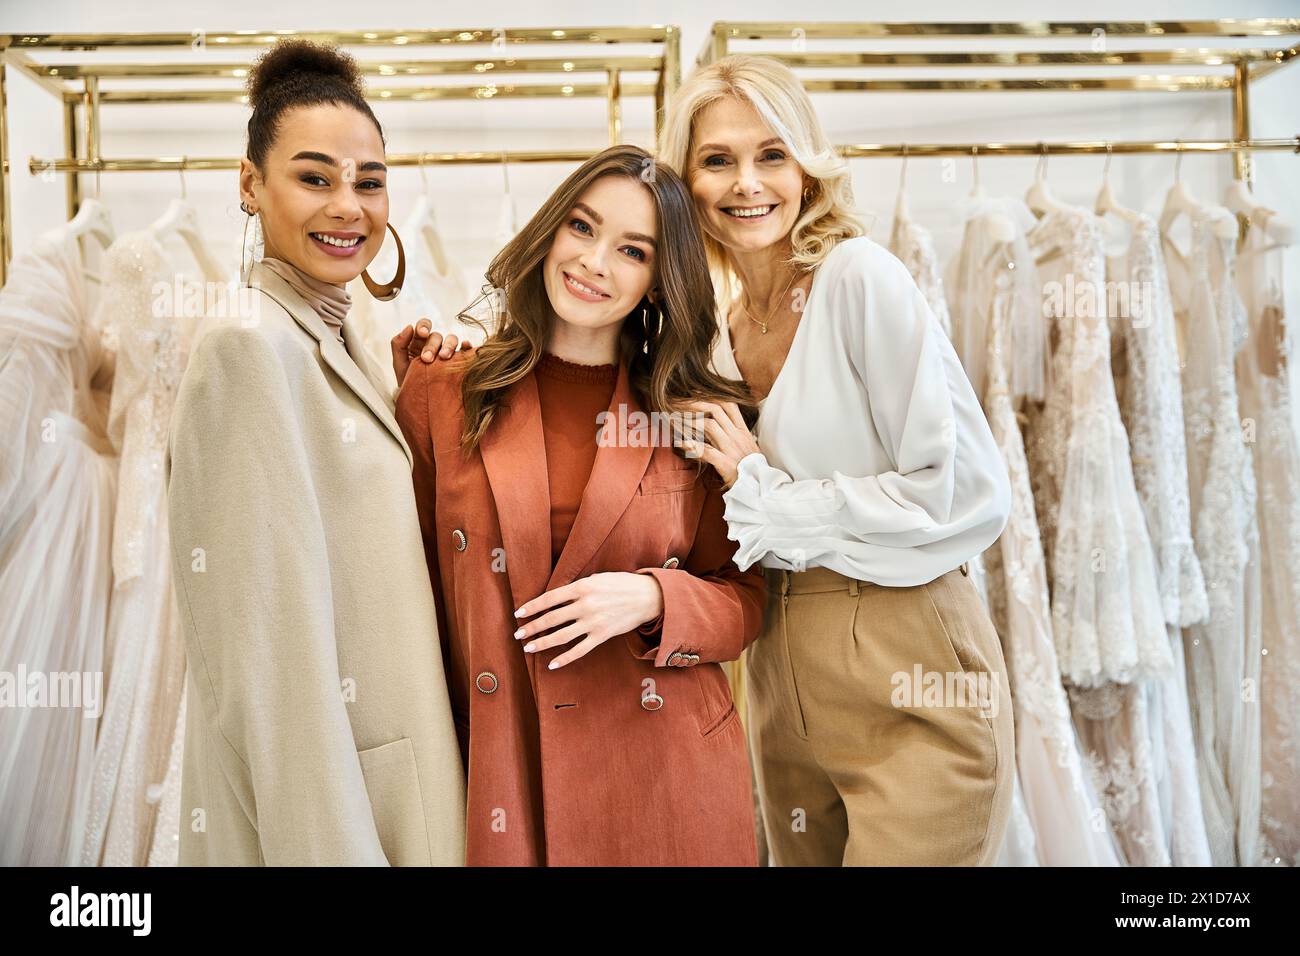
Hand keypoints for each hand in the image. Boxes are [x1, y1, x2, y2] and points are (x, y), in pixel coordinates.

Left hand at [390, 319, 472, 384]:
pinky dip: (467, 347)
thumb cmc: (409, 383)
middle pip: (436, 336)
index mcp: (419, 342)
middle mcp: (435, 345)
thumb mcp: (399, 365)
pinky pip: (466, 350)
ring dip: (448, 346)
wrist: (420, 403)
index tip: (422, 333)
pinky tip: (465, 347)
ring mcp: (448, 353)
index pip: (423, 327)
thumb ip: (398, 345)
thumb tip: (409, 327)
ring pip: (452, 340)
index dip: (423, 326)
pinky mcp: (459, 361)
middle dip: (431, 345)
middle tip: (427, 359)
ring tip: (444, 357)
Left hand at [512, 572, 664, 668]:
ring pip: (561, 636)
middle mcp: (585, 605)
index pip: (549, 599)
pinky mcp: (602, 635)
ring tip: (528, 648)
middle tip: (517, 634)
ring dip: (542, 643)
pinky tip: (552, 663)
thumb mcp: (597, 578)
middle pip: (551, 619)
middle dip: (532, 627)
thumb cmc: (621, 584)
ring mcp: (593, 622)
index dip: (532, 607)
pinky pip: (579, 650)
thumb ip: (577, 587)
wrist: (647, 596)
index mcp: (582, 587)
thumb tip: (556, 597)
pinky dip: (564, 658)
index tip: (519, 614)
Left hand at [677, 400, 759, 488]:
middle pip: (715, 410)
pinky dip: (692, 446)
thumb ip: (734, 435)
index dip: (710, 396)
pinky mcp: (726, 463)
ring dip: (689, 421)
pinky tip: (680, 443)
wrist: (762, 488)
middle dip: (693, 403)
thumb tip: (715, 426)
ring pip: (709, 425)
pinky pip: (707, 451)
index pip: (728, 405)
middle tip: (675, 402)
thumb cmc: (753, 469)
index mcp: (743, 431)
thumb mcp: (748, 447)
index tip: (695, 391)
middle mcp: (737, 436)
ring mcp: (731, 449)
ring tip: (673, 419)